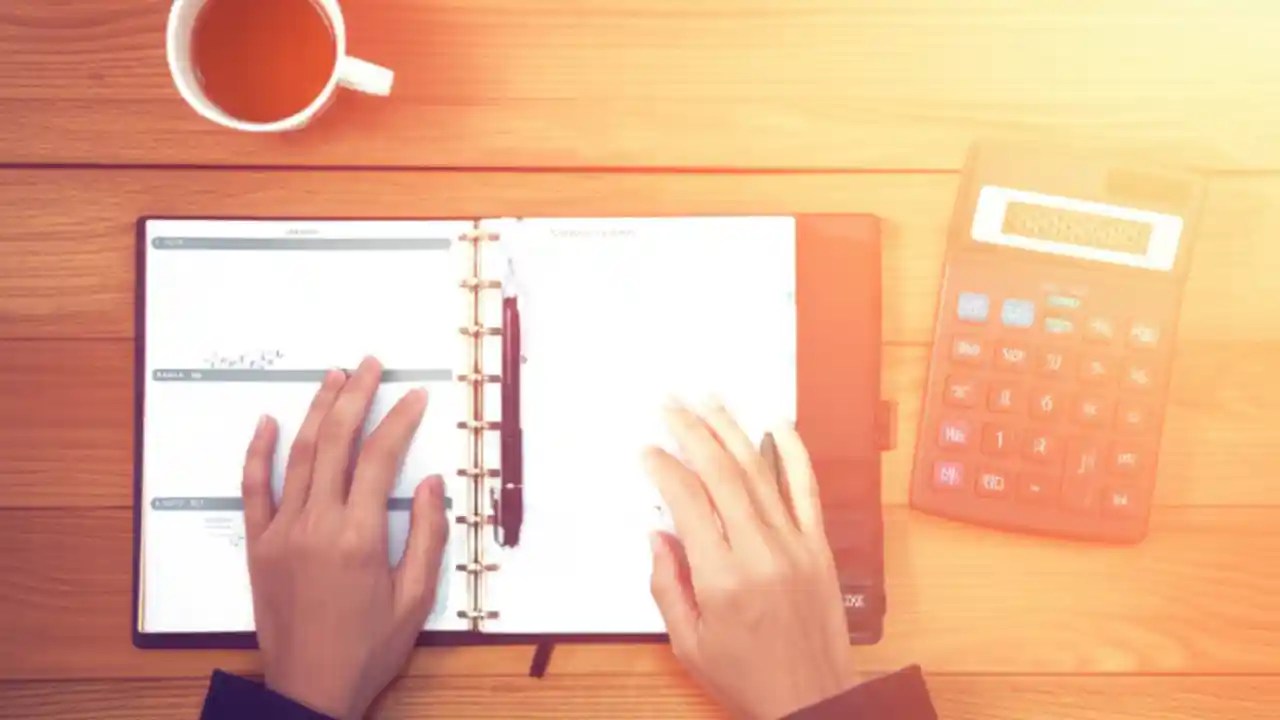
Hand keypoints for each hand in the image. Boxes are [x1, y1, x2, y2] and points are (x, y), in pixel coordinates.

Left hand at [240, 356, 448, 719]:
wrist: (311, 687)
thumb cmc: (368, 649)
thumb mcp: (414, 598)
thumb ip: (425, 536)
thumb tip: (429, 484)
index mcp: (359, 536)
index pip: (379, 458)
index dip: (398, 420)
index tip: (414, 397)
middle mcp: (317, 525)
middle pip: (335, 442)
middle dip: (356, 397)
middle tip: (371, 365)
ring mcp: (282, 532)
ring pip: (298, 456)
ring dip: (316, 411)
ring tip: (334, 378)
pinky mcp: (259, 546)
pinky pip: (253, 489)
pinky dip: (259, 452)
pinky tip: (268, 422)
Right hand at [644, 400, 854, 719]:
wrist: (813, 700)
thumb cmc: (750, 678)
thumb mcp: (688, 643)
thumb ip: (667, 584)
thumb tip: (659, 533)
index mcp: (723, 578)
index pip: (688, 501)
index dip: (664, 468)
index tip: (648, 452)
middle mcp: (761, 552)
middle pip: (722, 473)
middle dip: (692, 431)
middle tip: (671, 405)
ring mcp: (794, 545)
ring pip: (760, 471)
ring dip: (732, 430)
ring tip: (710, 400)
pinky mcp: (818, 546)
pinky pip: (806, 488)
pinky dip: (793, 452)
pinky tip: (778, 424)